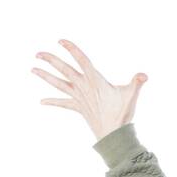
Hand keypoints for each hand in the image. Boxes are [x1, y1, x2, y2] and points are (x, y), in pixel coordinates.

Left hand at [31, 39, 147, 140]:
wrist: (114, 135)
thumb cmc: (122, 114)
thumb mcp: (131, 96)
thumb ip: (137, 83)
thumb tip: (144, 75)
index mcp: (95, 80)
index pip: (81, 60)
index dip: (72, 49)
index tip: (61, 41)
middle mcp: (84, 87)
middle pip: (64, 70)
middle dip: (51, 60)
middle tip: (38, 53)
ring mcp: (79, 98)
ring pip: (59, 84)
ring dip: (45, 76)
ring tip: (32, 69)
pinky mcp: (78, 108)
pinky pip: (63, 103)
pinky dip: (53, 102)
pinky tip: (41, 101)